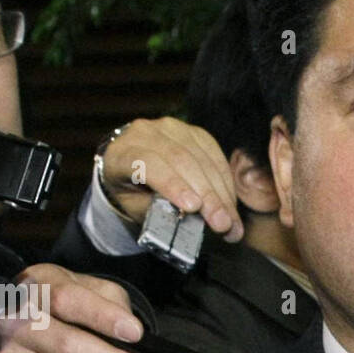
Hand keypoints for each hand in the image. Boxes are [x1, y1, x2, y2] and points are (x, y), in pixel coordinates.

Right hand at [0, 263, 168, 352]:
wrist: (31, 323)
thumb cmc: (69, 302)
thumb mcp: (91, 287)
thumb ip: (112, 304)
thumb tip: (134, 337)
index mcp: (37, 287)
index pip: (67, 301)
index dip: (103, 317)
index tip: (135, 333)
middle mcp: (16, 323)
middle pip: (69, 347)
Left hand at [100, 118, 241, 241]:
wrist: (134, 168)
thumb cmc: (133, 193)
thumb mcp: (135, 207)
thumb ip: (157, 210)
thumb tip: (192, 217)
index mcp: (122, 154)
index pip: (149, 164)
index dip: (173, 185)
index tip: (194, 208)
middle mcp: (144, 133)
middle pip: (181, 161)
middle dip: (207, 195)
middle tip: (223, 224)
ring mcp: (171, 128)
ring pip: (201, 158)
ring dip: (222, 192)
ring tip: (232, 221)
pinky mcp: (193, 132)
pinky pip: (215, 155)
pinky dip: (225, 181)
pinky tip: (230, 202)